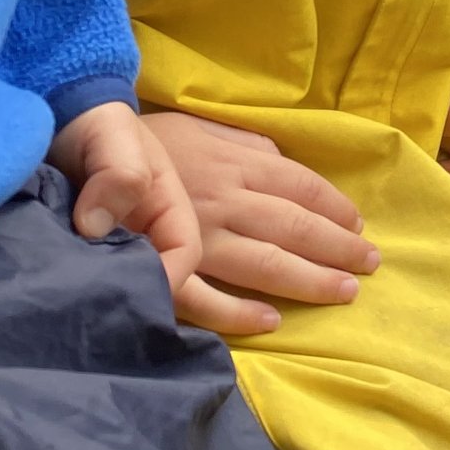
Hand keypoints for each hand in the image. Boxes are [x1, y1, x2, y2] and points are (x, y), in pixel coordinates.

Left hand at [45, 101, 202, 296]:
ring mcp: (107, 245)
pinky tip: (47, 291)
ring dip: (94, 292)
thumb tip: (92, 228)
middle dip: (127, 294)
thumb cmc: (94, 122)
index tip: (132, 292)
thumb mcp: (113, 136)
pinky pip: (80, 277)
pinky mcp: (74, 252)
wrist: (51, 113)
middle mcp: (141, 232)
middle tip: (88, 302)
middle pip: (151, 276)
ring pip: (115, 281)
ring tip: (63, 300)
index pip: (184, 252)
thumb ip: (118, 174)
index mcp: (165, 207)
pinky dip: (68, 286)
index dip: (169, 277)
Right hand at [142, 109, 379, 336]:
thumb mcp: (200, 126)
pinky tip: (271, 322)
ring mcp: (196, 235)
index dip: (334, 207)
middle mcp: (224, 199)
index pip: (300, 187)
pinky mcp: (163, 264)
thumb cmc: (141, 139)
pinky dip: (238, 313)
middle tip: (370, 265)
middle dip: (337, 248)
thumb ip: (244, 144)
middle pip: (293, 227)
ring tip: (344, 292)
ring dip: (308, 280)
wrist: (79, 144)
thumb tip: (282, 161)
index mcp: (234, 162)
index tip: (359, 225)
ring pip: (264, 263)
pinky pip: (205, 298)